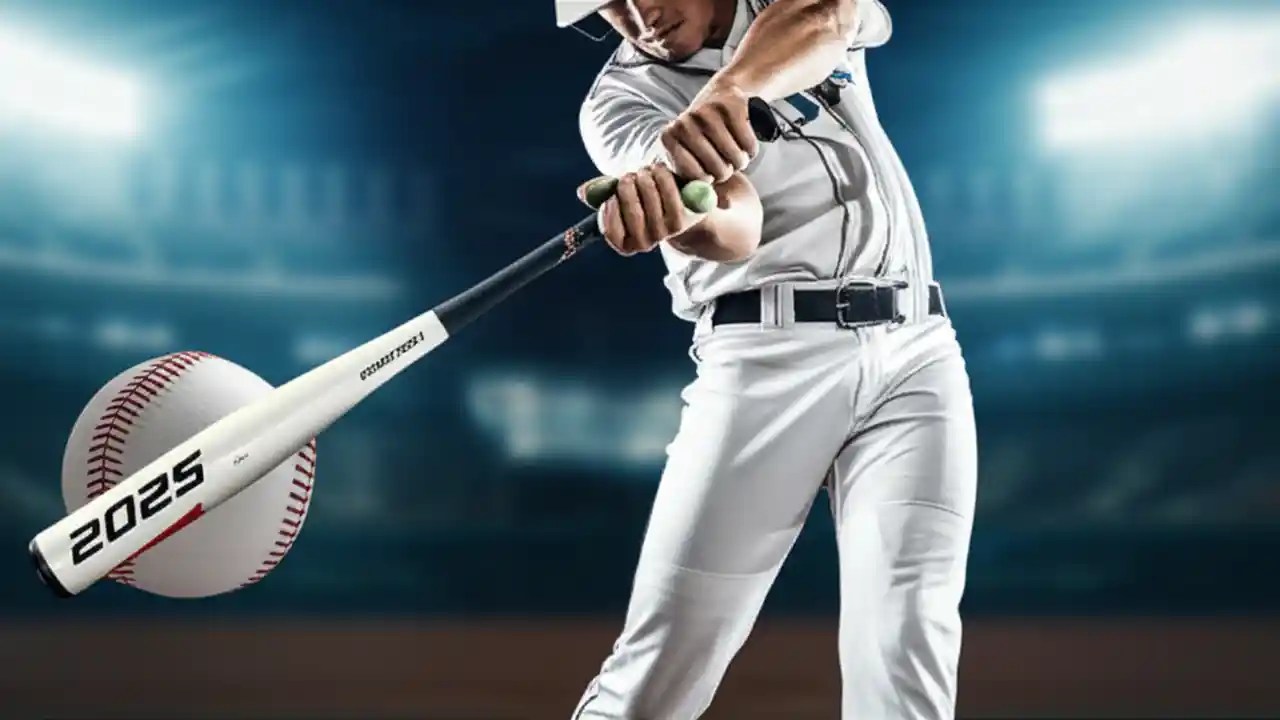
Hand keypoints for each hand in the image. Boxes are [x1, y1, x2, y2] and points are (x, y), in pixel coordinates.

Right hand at [578, 164, 696, 256]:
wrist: (680, 205)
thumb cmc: (644, 198)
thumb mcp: (622, 196)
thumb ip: (604, 193)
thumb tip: (582, 192)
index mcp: (625, 243)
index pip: (610, 231)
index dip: (609, 209)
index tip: (612, 195)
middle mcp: (644, 244)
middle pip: (632, 213)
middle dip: (628, 187)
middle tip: (630, 175)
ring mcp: (663, 235)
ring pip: (650, 200)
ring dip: (646, 178)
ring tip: (647, 169)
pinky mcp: (680, 222)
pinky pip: (669, 196)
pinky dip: (663, 179)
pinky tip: (659, 170)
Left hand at [660, 79, 758, 183]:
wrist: (719, 97)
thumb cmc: (703, 139)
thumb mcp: (691, 159)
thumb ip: (694, 185)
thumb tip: (714, 205)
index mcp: (669, 139)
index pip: (692, 176)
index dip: (707, 180)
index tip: (710, 175)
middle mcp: (684, 123)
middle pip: (716, 168)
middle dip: (726, 172)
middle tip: (726, 166)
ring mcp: (707, 112)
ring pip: (735, 157)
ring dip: (740, 162)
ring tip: (735, 156)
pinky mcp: (731, 106)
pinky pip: (749, 144)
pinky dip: (751, 150)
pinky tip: (744, 145)